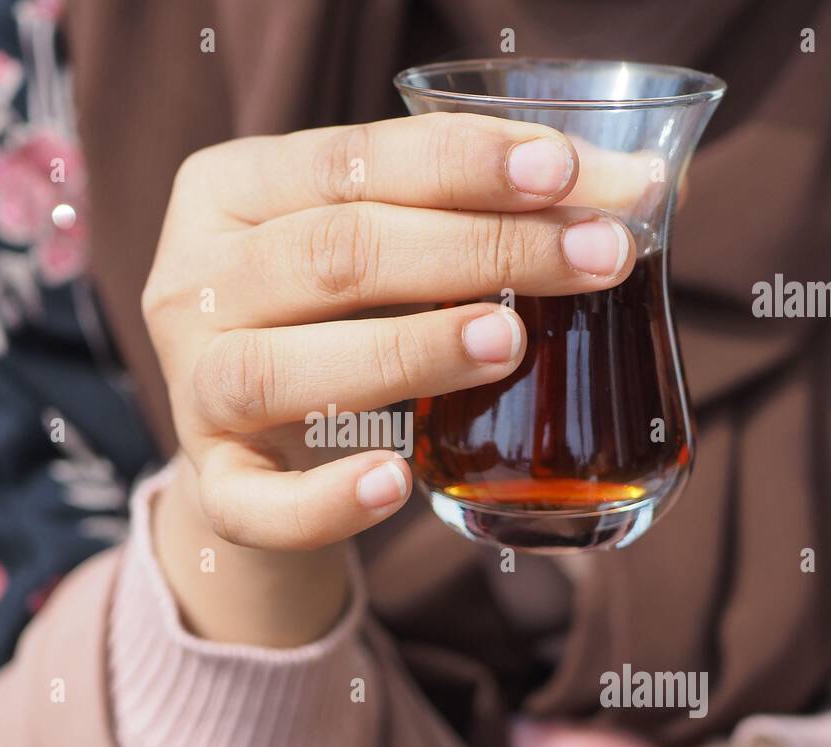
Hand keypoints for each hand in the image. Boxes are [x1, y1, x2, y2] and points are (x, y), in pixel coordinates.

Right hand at [141, 113, 635, 646]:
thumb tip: (640, 186)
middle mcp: (190, 281)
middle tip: (596, 256)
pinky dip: (324, 500)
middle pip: (331, 254)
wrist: (264, 439)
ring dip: (405, 351)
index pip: (347, 159)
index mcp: (228, 189)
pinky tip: (398, 482)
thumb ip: (479, 209)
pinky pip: (253, 503)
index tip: (568, 173)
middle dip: (475, 248)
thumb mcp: (388, 242)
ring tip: (511, 344)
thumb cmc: (341, 316)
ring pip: (278, 367)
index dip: (459, 163)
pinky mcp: (214, 483)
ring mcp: (191, 387)